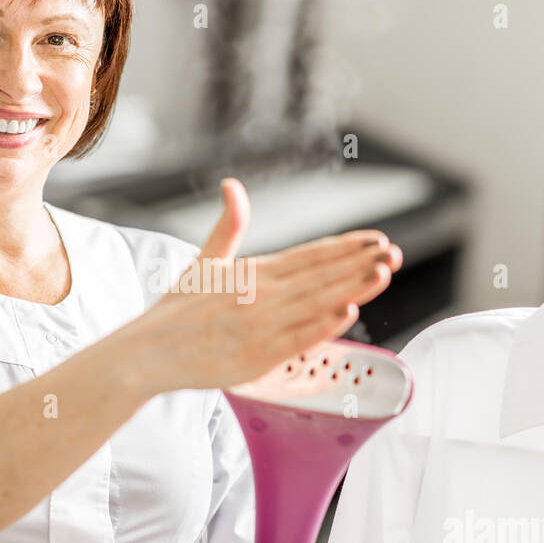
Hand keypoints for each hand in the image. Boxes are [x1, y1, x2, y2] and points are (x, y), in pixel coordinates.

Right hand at [130, 178, 402, 392]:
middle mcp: (259, 295)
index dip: (346, 246)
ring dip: (351, 287)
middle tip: (394, 251)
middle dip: (359, 263)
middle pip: (319, 276)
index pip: (310, 254)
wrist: (148, 352)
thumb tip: (232, 185)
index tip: (377, 238)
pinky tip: (348, 311)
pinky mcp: (255, 357)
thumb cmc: (178, 311)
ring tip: (382, 272)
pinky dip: (322, 325)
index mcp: (253, 271)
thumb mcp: (204, 261)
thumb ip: (228, 225)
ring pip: (314, 303)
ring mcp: (259, 326)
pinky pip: (296, 339)